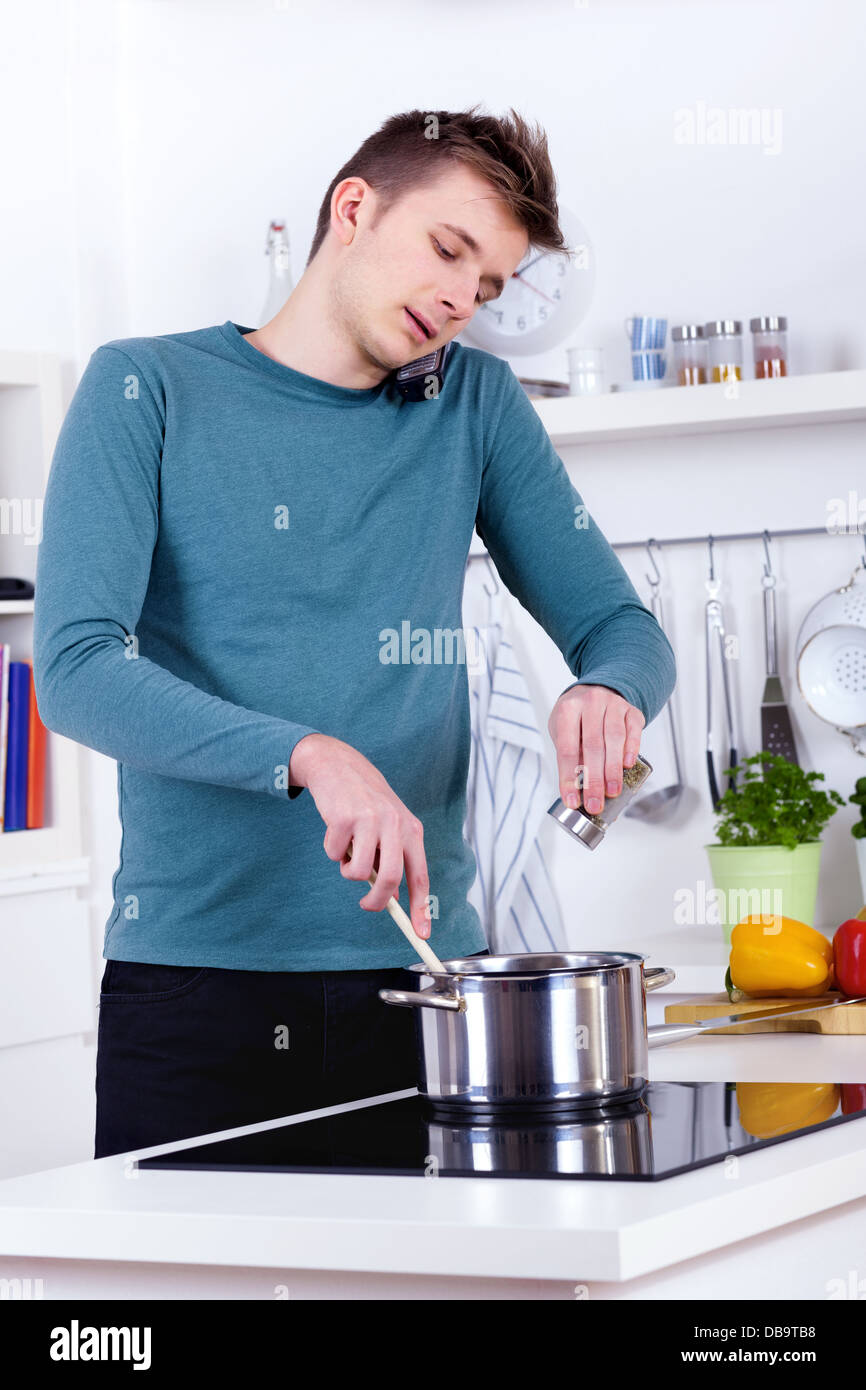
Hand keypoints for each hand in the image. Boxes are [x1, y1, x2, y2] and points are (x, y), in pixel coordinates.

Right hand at [289, 733, 431, 936]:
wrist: (337, 764)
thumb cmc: (364, 801)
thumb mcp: (388, 825)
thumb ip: (393, 856)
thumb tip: (393, 896)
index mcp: (411, 829)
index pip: (420, 876)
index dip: (422, 908)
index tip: (421, 934)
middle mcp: (395, 824)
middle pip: (390, 880)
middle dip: (376, 901)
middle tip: (366, 905)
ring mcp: (370, 820)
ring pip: (357, 872)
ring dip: (347, 869)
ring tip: (347, 850)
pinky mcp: (344, 818)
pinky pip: (334, 854)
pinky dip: (331, 850)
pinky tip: (335, 829)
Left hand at [547, 685, 644, 816]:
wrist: (595, 689)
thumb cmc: (576, 717)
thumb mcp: (563, 731)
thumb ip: (570, 757)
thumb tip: (578, 793)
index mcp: (567, 710)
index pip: (567, 748)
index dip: (569, 777)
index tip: (572, 800)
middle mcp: (590, 703)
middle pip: (592, 746)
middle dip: (594, 779)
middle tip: (595, 803)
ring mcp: (613, 704)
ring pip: (614, 738)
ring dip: (613, 769)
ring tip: (612, 791)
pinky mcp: (631, 710)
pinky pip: (633, 730)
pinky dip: (631, 748)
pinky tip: (628, 765)